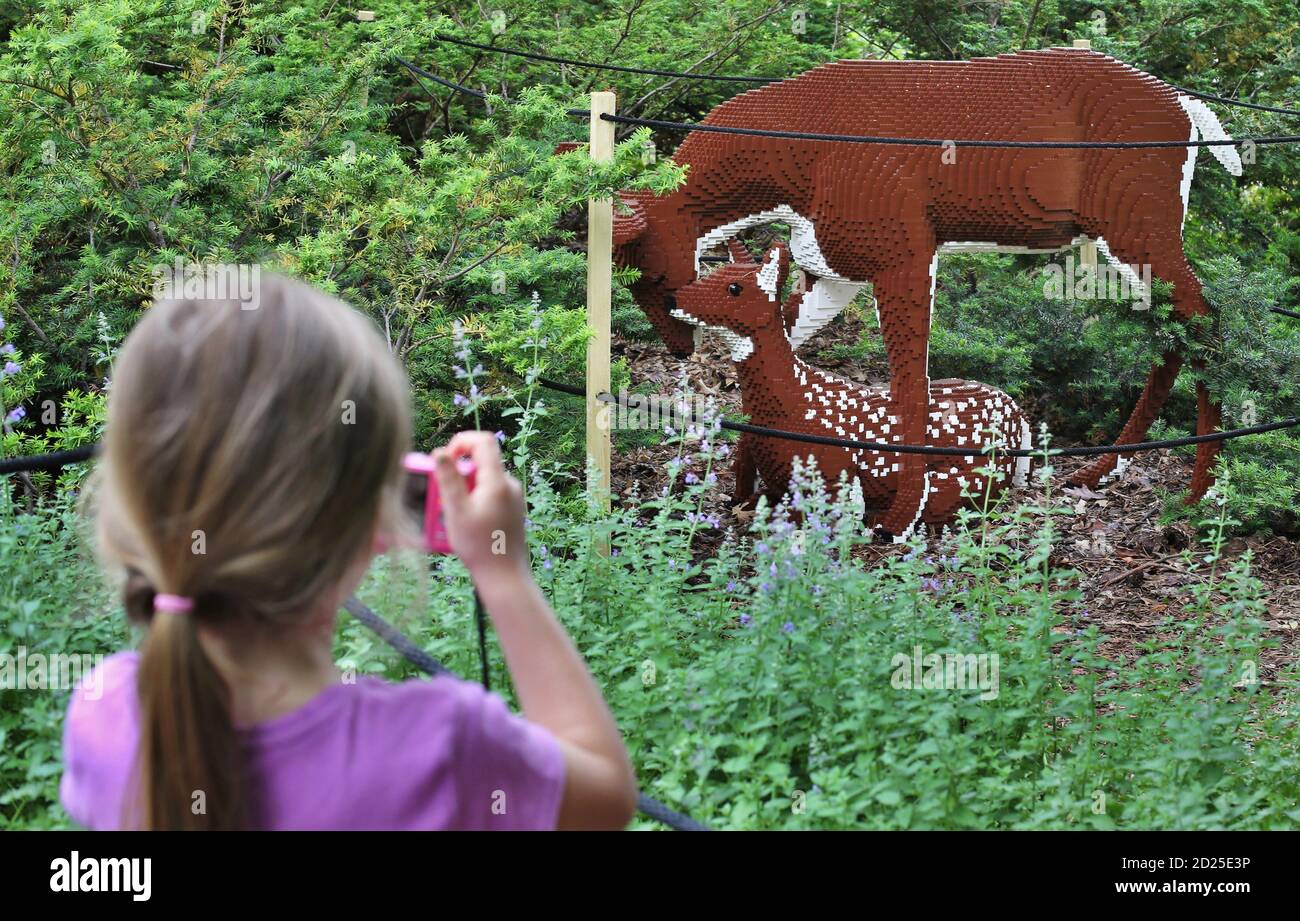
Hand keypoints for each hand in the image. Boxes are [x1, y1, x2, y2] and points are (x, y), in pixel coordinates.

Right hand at [432, 432, 528, 577]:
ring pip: (482, 481)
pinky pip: (489, 495)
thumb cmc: (479, 546)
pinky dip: (473, 501)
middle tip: (442, 498)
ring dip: (463, 491)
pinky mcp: (512, 509)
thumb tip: (440, 452)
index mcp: (498, 481)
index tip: (444, 459)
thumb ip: (448, 479)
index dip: (461, 442)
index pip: (483, 441)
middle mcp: (509, 485)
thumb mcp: (456, 511)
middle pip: (480, 463)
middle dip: (457, 474)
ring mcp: (513, 497)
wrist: (504, 576)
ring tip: (452, 516)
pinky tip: (466, 523)